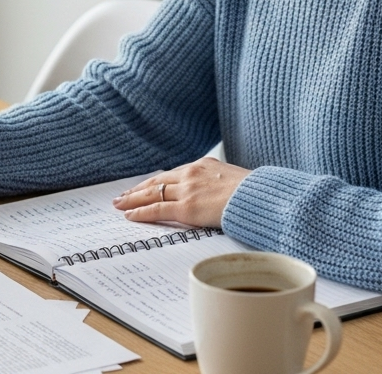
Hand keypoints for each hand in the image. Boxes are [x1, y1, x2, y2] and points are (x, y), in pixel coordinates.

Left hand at [111, 157, 248, 227]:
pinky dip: (141, 212)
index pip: (172, 174)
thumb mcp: (233, 179)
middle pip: (157, 181)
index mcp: (203, 165)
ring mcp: (188, 190)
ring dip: (133, 200)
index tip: (144, 187)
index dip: (155, 182)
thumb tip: (216, 193)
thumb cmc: (253, 194)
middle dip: (138, 190)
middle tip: (122, 196)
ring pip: (152, 193)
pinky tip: (130, 215)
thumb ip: (218, 184)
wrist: (261, 198)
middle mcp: (191, 173)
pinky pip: (157, 210)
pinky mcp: (187, 207)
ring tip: (120, 205)